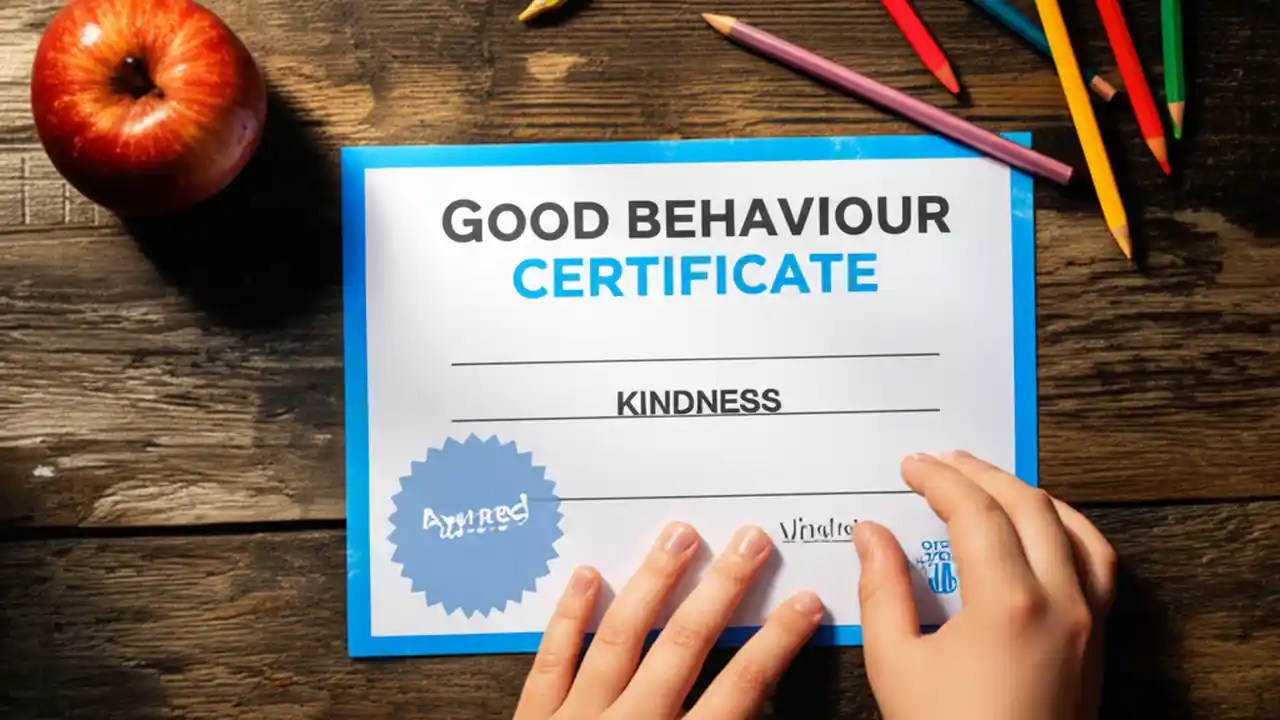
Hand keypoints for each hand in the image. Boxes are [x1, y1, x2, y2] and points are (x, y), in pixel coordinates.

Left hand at [514, 523, 823, 718]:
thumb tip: (757, 703)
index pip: (740, 690)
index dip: (776, 643)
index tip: (805, 604)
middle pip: (683, 647)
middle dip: (721, 590)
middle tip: (749, 540)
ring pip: (620, 638)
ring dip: (652, 583)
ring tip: (678, 535)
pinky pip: (550, 661)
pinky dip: (567, 617)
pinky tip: (585, 576)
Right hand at [856, 451, 1116, 719]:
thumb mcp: (896, 665)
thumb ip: (881, 589)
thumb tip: (871, 534)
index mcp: (1009, 602)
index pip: (976, 512)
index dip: (940, 479)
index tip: (912, 466)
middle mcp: (1062, 602)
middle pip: (1029, 506)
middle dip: (982, 475)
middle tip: (942, 463)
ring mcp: (1088, 622)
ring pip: (1075, 528)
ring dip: (1031, 495)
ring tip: (993, 483)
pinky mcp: (1097, 643)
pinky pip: (1099, 563)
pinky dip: (1070, 530)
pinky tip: (1045, 530)